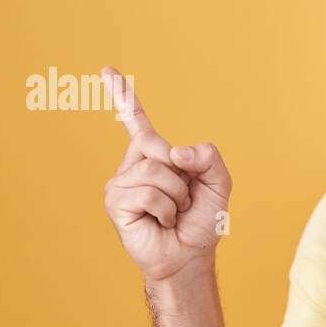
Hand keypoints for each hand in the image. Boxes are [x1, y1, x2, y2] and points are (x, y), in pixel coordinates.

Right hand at [101, 66, 231, 283]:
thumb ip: (209, 158)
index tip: (107, 69)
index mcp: (155, 156)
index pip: (136, 121)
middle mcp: (134, 165)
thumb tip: (175, 153)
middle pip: (158, 147)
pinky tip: (160, 222)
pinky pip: (149, 194)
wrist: (189, 257)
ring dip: (176, 196)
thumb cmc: (202, 221)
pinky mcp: (115, 203)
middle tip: (183, 200)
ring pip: (156, 172)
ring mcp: (121, 183)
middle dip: (182, 175)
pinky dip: (165, 210)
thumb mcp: (219, 184)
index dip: (122, 95)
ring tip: (172, 213)